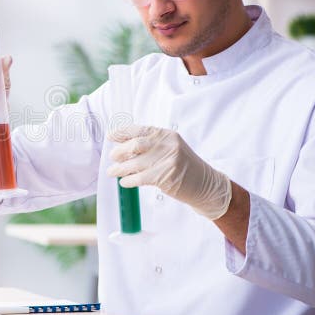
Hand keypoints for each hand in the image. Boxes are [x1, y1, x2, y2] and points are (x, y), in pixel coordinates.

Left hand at [106, 125, 231, 219]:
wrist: (205, 184)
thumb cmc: (183, 167)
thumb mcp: (169, 149)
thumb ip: (149, 145)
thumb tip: (121, 143)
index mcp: (167, 135)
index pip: (140, 130)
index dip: (122, 132)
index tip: (110, 135)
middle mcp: (168, 145)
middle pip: (136, 145)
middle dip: (120, 151)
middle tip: (112, 157)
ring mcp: (168, 160)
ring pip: (136, 163)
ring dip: (120, 168)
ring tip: (112, 171)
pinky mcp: (167, 177)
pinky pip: (141, 178)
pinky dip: (129, 180)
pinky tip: (124, 182)